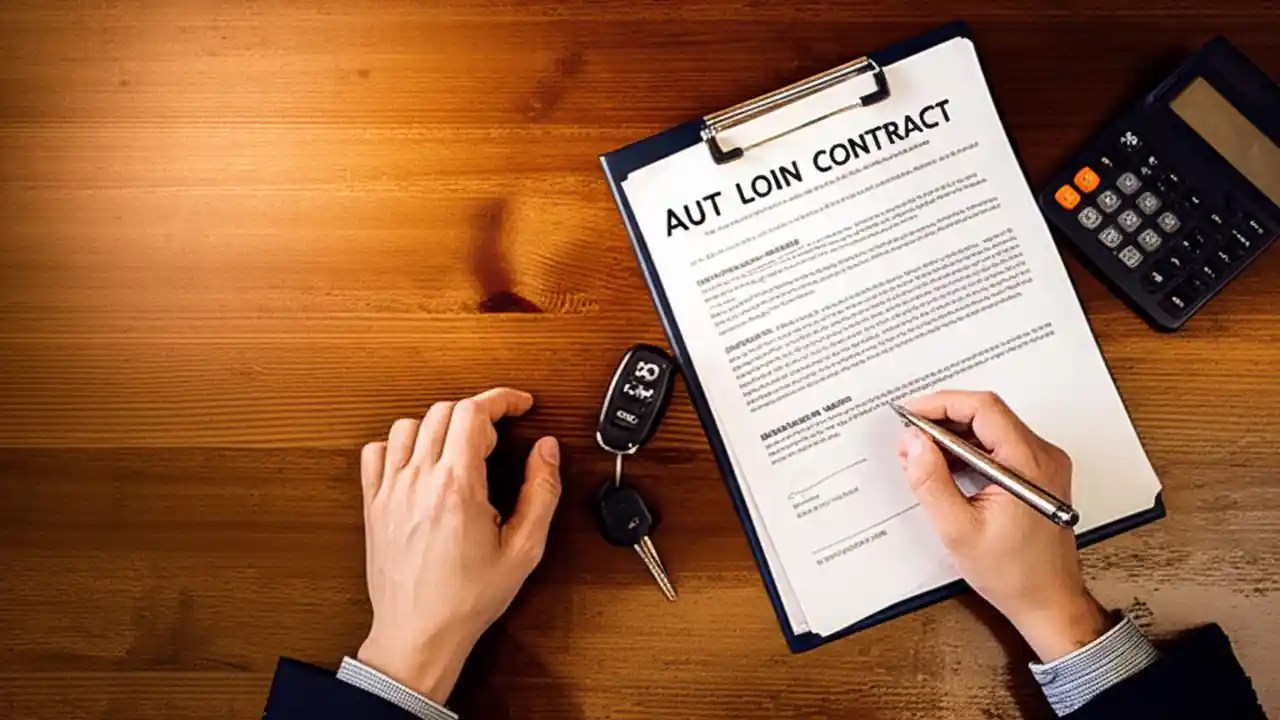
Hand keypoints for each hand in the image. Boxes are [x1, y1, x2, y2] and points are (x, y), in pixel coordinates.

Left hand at [356, 387, 560, 702]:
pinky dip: (399, 444)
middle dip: (477, 413)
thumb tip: (547, 451)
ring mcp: (391, 490)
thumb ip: (540, 492)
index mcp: (457, 487)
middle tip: (497, 438)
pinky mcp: (373, 504)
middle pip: (444, 411)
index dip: (501, 399)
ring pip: (409, 424)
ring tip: (459, 449)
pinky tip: (419, 462)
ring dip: (438, 425)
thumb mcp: (523, 550)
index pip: (474, 412)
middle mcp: (419, 481)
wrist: (419, 634)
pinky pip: (376, 451)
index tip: (518, 404)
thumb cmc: (467, 600)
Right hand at [897, 390, 1108, 661]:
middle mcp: (1042, 456)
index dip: (941, 404)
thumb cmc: (1012, 574)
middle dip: (942, 420)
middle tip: (909, 439)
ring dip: (953, 436)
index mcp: (1028, 464)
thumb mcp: (958, 529)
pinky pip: (999, 446)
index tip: (909, 415)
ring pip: (992, 429)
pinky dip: (969, 450)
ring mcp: (1043, 464)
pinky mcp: (1037, 474)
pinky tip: (945, 468)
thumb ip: (931, 481)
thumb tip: (913, 442)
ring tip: (920, 456)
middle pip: (987, 414)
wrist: (1049, 601)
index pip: (982, 409)